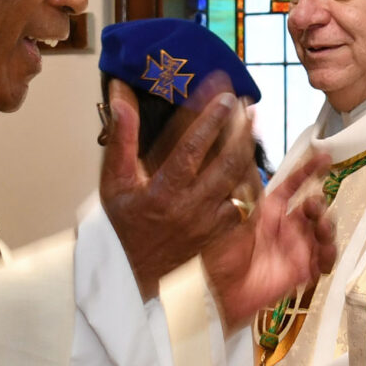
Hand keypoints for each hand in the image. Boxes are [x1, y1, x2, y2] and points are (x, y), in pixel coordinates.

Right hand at [100, 79, 257, 297]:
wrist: (133, 268)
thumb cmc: (122, 221)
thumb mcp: (113, 180)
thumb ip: (121, 138)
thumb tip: (121, 99)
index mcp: (162, 193)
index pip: (191, 150)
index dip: (210, 121)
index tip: (224, 96)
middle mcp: (190, 208)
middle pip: (225, 163)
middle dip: (238, 130)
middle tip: (245, 104)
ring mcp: (209, 222)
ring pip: (239, 182)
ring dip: (248, 150)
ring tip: (252, 122)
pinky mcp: (220, 231)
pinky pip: (244, 203)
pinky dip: (250, 178)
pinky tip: (251, 157)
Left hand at [202, 151, 338, 327]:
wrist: (219, 294)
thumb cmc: (220, 258)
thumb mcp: (236, 223)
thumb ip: (253, 199)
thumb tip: (253, 167)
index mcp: (270, 212)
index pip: (293, 186)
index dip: (308, 172)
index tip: (324, 158)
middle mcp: (285, 228)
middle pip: (314, 209)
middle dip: (320, 205)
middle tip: (314, 207)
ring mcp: (295, 249)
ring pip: (323, 232)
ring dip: (327, 228)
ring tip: (321, 231)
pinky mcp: (301, 270)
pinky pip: (324, 261)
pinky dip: (329, 256)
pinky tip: (324, 254)